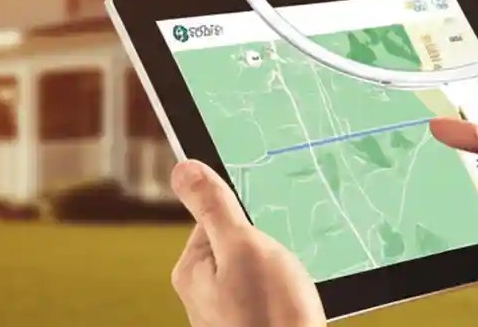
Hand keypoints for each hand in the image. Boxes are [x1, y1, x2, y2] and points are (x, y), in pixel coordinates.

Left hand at [170, 160, 324, 326]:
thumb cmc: (271, 315)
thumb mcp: (244, 246)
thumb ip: (215, 206)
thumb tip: (183, 167)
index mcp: (193, 268)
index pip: (216, 217)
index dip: (248, 218)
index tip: (267, 231)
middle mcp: (204, 291)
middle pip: (241, 241)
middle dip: (269, 245)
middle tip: (283, 263)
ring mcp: (229, 310)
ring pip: (261, 267)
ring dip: (282, 269)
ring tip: (290, 287)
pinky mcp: (252, 322)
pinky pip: (271, 291)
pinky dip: (287, 290)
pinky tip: (294, 302)